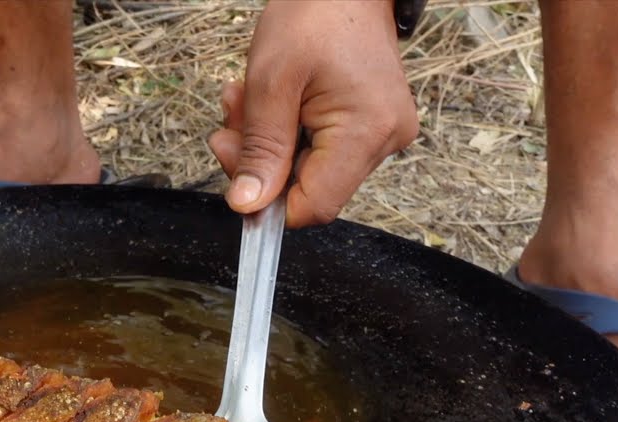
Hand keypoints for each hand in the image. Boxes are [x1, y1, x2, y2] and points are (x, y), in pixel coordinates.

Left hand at [209, 1, 418, 226]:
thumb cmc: (314, 15)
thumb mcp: (270, 82)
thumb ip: (260, 150)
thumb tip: (248, 205)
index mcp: (367, 131)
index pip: (315, 206)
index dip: (269, 202)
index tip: (237, 172)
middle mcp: (386, 140)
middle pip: (309, 190)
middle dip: (260, 162)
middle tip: (231, 123)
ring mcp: (382, 134)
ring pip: (308, 171)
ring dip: (267, 144)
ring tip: (247, 101)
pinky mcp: (371, 126)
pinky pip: (319, 150)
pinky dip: (285, 132)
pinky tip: (272, 102)